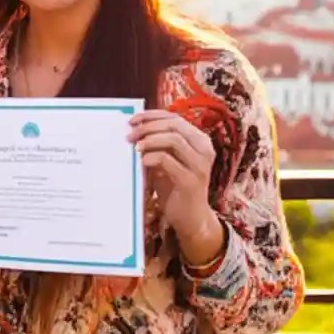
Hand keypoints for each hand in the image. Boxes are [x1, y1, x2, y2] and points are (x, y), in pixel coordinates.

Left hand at [129, 110, 222, 257]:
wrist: (190, 217)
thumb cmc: (175, 186)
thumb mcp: (166, 161)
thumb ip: (157, 145)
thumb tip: (133, 129)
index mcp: (199, 141)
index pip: (175, 118)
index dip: (152, 116)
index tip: (132, 120)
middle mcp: (204, 150)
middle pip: (174, 125)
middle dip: (148, 127)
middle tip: (129, 135)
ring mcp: (200, 165)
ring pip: (173, 140)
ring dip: (149, 140)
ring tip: (134, 147)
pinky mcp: (191, 181)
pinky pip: (168, 160)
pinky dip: (152, 157)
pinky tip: (141, 161)